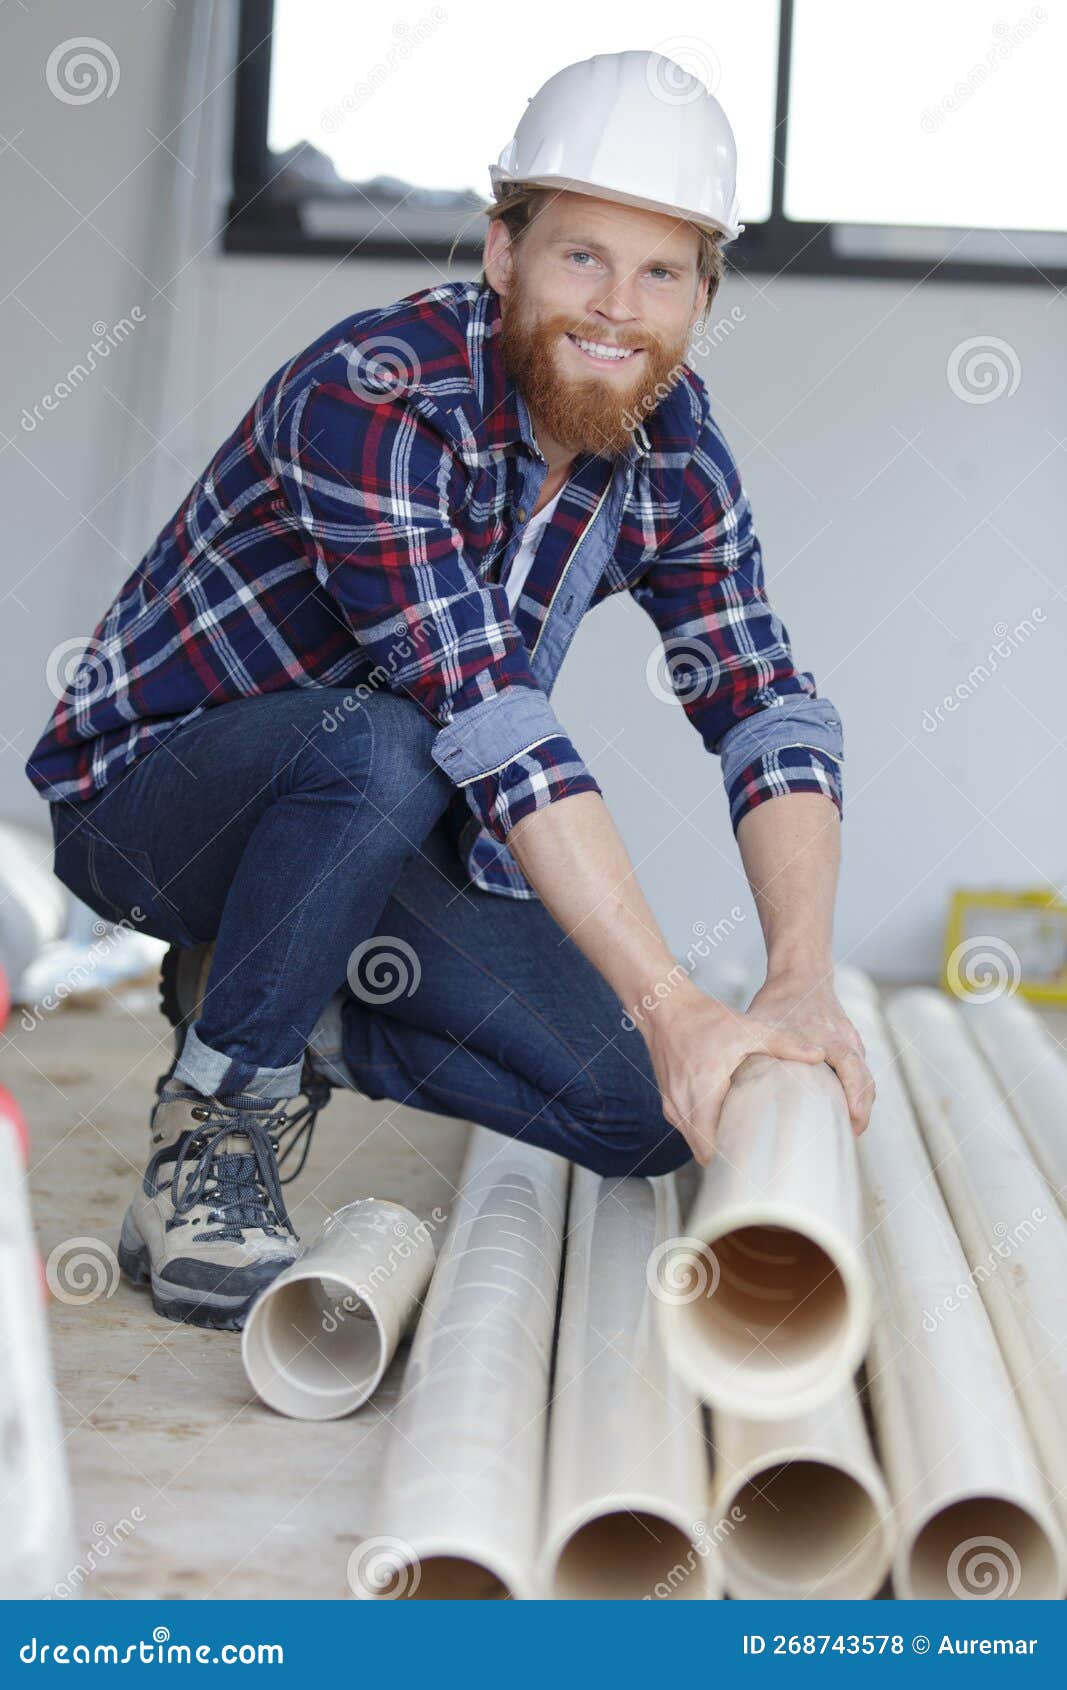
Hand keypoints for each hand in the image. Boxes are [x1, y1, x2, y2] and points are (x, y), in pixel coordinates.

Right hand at [638, 981, 827, 1165]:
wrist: (665, 1007)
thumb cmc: (704, 1018)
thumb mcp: (749, 1030)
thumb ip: (784, 1044)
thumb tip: (819, 1055)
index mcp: (702, 1095)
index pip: (711, 1152)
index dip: (733, 1161)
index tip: (757, 1163)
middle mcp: (681, 1106)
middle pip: (704, 1152)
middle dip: (729, 1155)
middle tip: (759, 1155)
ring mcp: (671, 1105)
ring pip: (694, 1141)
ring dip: (715, 1142)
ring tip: (745, 1139)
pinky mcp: (668, 1100)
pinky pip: (688, 1127)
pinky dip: (704, 1128)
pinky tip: (726, 1118)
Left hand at [745, 971, 874, 1135]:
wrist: (801, 973)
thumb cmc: (779, 1000)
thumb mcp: (763, 1025)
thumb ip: (754, 1053)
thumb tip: (730, 1089)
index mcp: (829, 1036)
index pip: (852, 1069)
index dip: (856, 1097)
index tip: (852, 1122)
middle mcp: (845, 1040)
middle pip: (865, 1078)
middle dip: (862, 1109)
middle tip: (851, 1134)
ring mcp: (851, 1041)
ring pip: (865, 1076)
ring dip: (860, 1103)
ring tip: (846, 1130)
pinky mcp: (850, 1044)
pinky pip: (859, 1070)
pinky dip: (856, 1090)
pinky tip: (841, 1109)